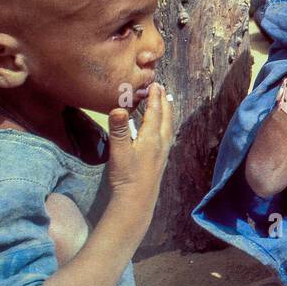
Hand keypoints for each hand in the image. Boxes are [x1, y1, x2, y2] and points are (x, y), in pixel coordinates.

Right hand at [105, 82, 173, 199]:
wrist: (137, 201)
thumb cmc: (126, 176)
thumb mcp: (119, 151)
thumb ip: (119, 130)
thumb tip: (118, 108)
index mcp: (151, 138)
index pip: (154, 112)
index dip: (154, 97)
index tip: (155, 84)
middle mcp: (161, 143)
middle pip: (165, 118)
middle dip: (164, 102)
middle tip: (162, 89)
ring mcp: (162, 152)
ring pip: (168, 127)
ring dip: (167, 113)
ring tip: (166, 104)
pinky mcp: (161, 161)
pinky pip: (166, 136)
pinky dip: (166, 126)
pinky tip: (162, 130)